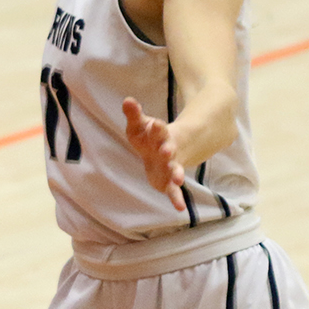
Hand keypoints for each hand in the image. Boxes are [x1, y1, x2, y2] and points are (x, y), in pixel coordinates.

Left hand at [123, 96, 186, 210]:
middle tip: (166, 150)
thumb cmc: (149, 137)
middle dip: (167, 149)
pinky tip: (180, 208)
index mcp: (160, 134)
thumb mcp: (139, 125)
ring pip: (175, 169)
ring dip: (176, 173)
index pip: (158, 129)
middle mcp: (168, 149)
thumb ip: (134, 114)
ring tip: (178, 180)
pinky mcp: (169, 180)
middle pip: (168, 148)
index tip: (154, 124)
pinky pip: (173, 190)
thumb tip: (127, 100)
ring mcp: (171, 165)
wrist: (165, 151)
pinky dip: (176, 198)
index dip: (156, 127)